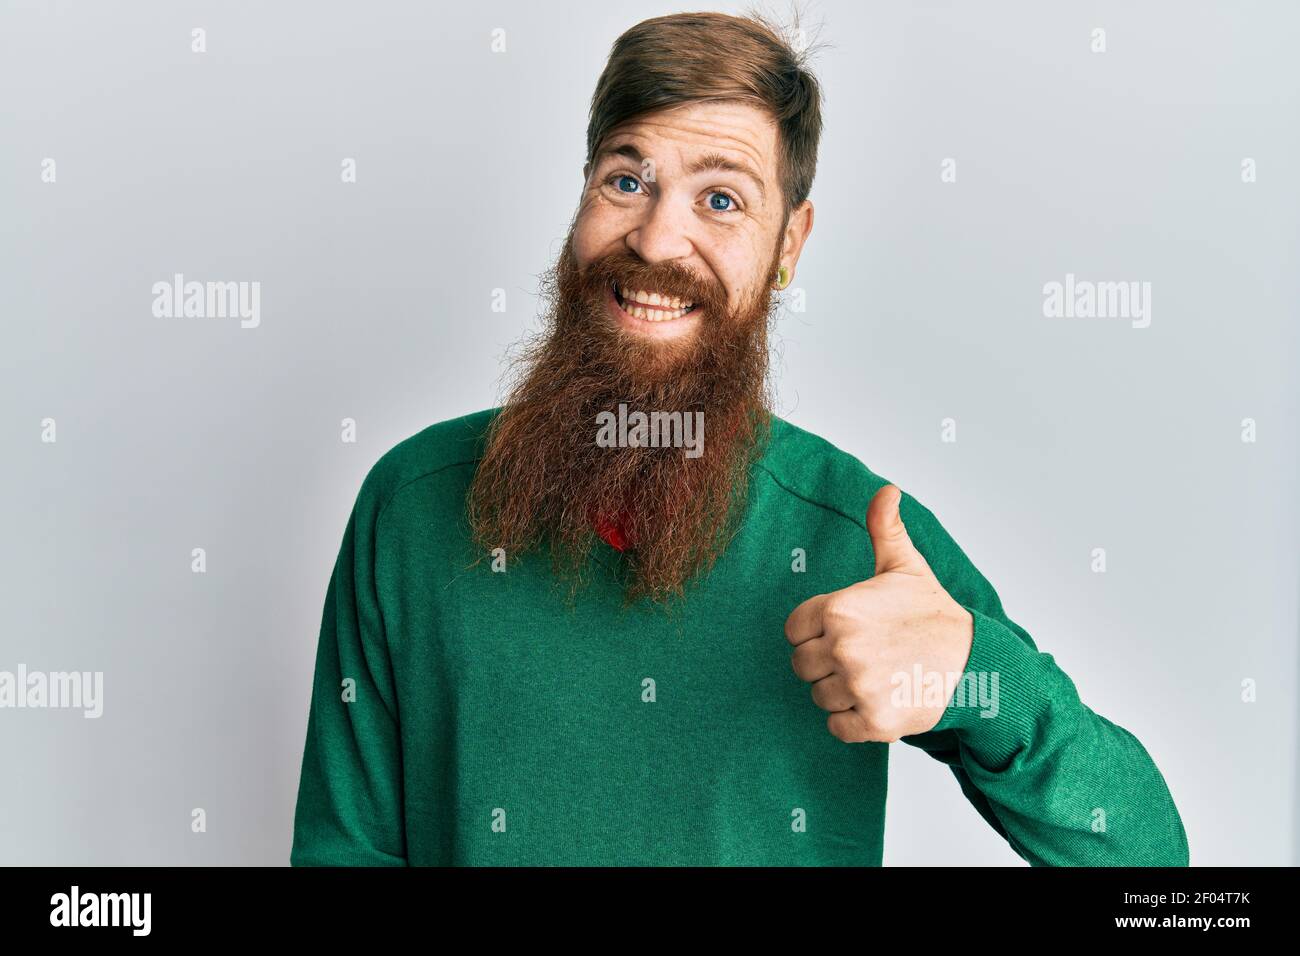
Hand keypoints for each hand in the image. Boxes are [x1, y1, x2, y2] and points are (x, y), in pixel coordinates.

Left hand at [785, 484, 974, 742]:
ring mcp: (857, 686)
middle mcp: (843, 647)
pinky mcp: (872, 721)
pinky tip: (877, 701)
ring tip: (875, 677)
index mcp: (840, 608)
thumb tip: (887, 491)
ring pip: (818, 697)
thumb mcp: (906, 567)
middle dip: (825, 664)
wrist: (976, 664)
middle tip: (861, 658)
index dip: (815, 632)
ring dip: (840, 693)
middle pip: (801, 666)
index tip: (843, 633)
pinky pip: (836, 727)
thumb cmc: (933, 616)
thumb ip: (884, 529)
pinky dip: (852, 721)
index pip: (794, 630)